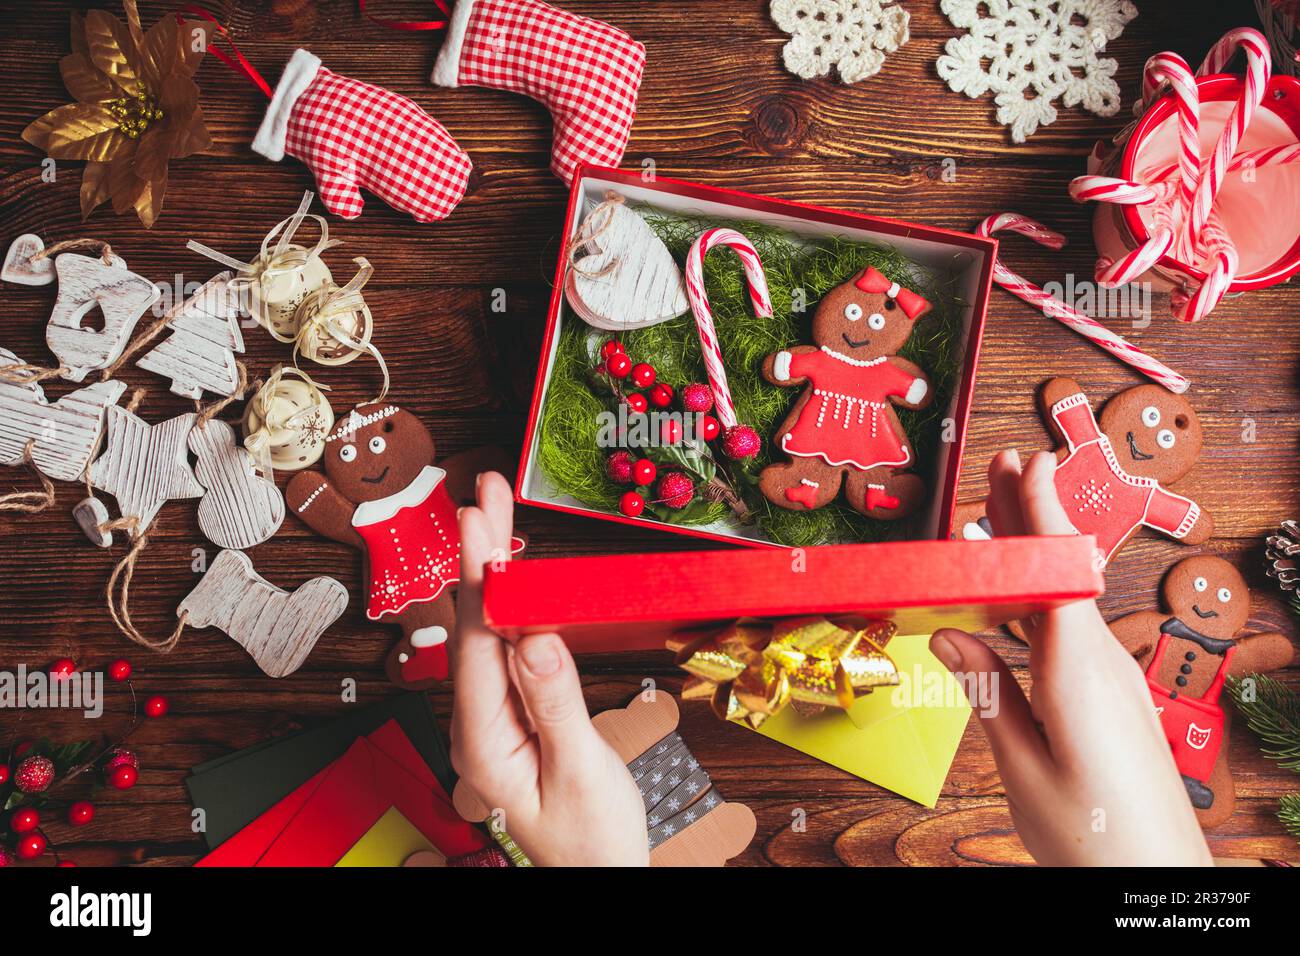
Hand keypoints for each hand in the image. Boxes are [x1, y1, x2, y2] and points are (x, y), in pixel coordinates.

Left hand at [449, 472, 648, 865]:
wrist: (597, 883)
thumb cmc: (591, 846)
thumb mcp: (580, 773)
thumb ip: (556, 703)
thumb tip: (536, 634)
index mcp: (483, 740)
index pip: (477, 641)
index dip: (480, 575)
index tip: (478, 521)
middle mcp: (477, 724)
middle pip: (474, 624)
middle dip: (480, 554)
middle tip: (485, 492)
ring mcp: (493, 718)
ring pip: (488, 631)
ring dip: (493, 571)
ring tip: (497, 514)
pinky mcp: (512, 715)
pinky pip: (505, 649)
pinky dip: (511, 604)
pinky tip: (515, 576)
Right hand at [930, 450, 1211, 865]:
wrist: (1158, 882)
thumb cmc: (1092, 833)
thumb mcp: (1022, 765)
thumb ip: (988, 690)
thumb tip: (949, 632)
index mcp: (1077, 672)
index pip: (1054, 570)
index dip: (1040, 510)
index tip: (1025, 460)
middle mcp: (1101, 664)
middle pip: (1060, 572)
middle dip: (1031, 515)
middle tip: (1002, 465)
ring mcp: (1110, 681)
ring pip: (1063, 601)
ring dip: (1028, 559)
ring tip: (995, 521)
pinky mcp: (1109, 699)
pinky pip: (1068, 633)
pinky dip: (1036, 602)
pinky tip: (1011, 602)